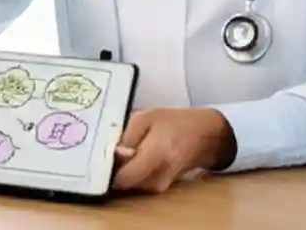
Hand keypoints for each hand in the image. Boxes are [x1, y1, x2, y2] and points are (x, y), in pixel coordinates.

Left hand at [112, 108, 236, 193]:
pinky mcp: (160, 188)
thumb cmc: (174, 123)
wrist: (203, 136)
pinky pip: (137, 184)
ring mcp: (162, 185)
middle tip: (115, 148)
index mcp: (158, 153)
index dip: (109, 168)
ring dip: (124, 170)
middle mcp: (160, 175)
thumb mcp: (145, 118)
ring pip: (129, 184)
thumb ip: (127, 137)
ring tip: (130, 149)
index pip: (125, 177)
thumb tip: (115, 155)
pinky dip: (132, 173)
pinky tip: (137, 157)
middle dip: (115, 167)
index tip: (102, 154)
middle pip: (123, 182)